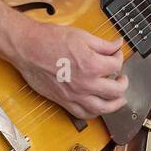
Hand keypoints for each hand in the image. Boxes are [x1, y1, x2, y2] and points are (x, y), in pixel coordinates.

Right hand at [10, 20, 127, 120]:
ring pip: (103, 108)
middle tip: (122, 78)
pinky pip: (84, 114)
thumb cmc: (51, 40)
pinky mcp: (64, 101)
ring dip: (114, 104)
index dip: (119, 57)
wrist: (28, 48)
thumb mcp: (82, 36)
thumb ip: (104, 44)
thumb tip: (117, 45)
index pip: (117, 65)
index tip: (116, 54)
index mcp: (92, 65)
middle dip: (123, 83)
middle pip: (116, 91)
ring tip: (117, 98)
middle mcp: (86, 84)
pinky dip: (94, 112)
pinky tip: (97, 105)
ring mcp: (75, 95)